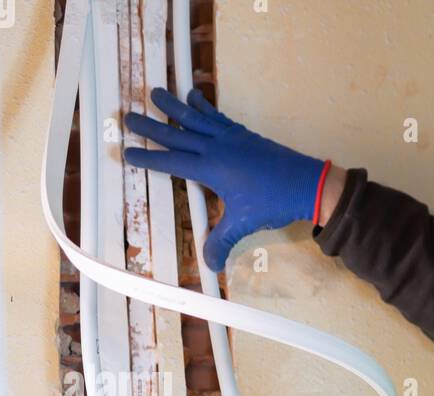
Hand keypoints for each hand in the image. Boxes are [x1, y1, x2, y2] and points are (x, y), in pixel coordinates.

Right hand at [124, 87, 327, 272]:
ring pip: (195, 118)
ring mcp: (231, 138)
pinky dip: (204, 106)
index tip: (127, 152)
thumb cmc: (273, 202)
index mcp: (211, 168)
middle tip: (127, 115)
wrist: (306, 183)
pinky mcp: (243, 134)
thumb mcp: (244, 224)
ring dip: (174, 105)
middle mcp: (217, 148)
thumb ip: (222, 242)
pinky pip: (217, 116)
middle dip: (151, 126)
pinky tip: (194, 96)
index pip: (171, 162)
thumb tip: (210, 266)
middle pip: (177, 134)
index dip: (149, 159)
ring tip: (155, 91)